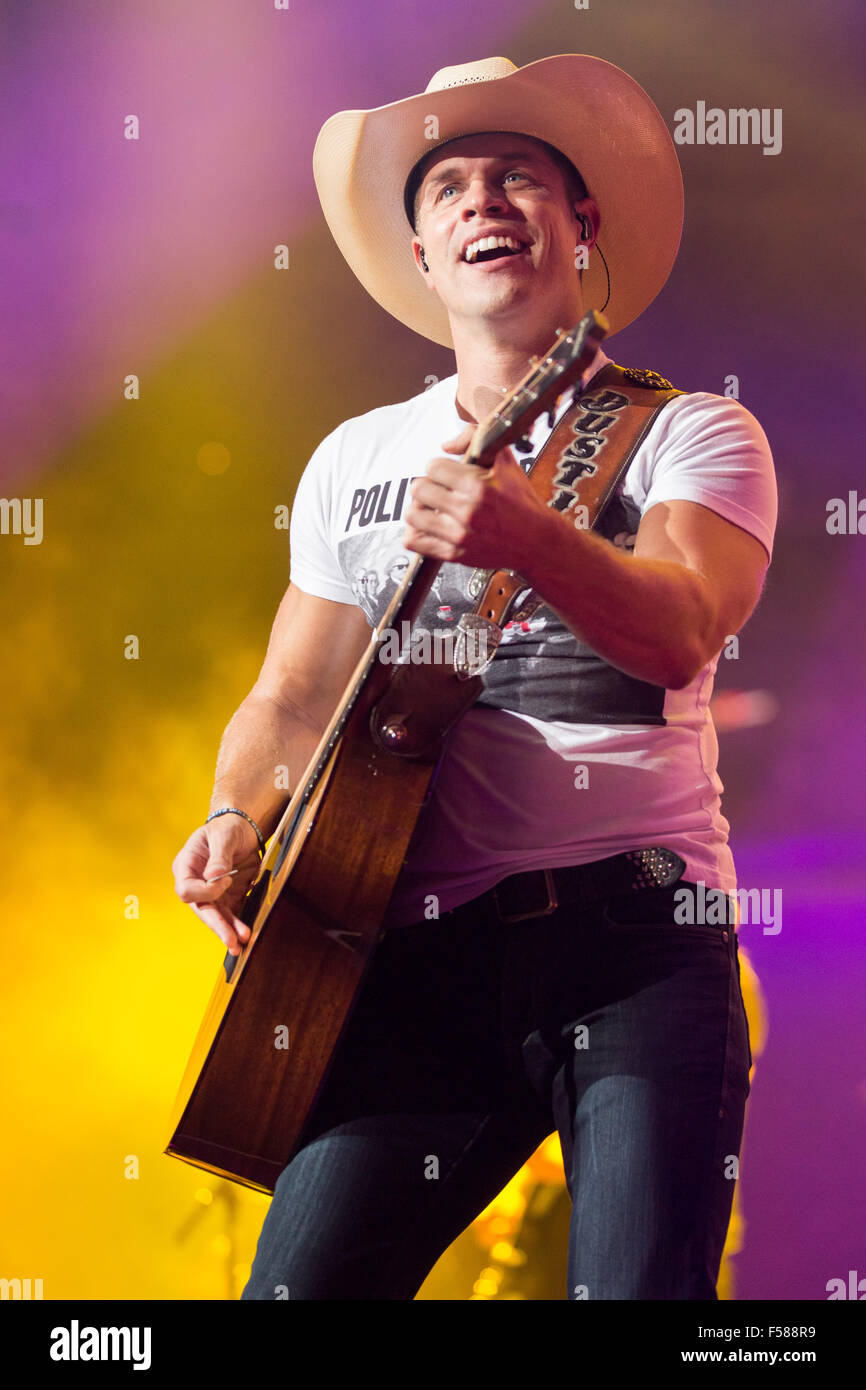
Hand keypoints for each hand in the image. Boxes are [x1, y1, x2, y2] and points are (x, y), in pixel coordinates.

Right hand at [172, 817, 262, 955]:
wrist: (242, 828)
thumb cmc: (227, 827)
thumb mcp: (223, 836)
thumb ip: (219, 855)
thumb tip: (214, 876)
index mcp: (186, 866)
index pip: (187, 890)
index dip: (206, 890)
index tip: (226, 880)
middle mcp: (196, 883)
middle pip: (202, 910)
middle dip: (217, 925)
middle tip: (231, 941)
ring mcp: (212, 893)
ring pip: (217, 916)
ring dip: (230, 930)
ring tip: (242, 942)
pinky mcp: (228, 897)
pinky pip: (232, 913)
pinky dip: (239, 924)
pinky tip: (247, 933)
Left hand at [402, 424, 550, 569]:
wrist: (536, 540)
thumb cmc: (520, 501)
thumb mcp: (506, 461)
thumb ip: (477, 439)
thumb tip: (446, 445)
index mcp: (477, 486)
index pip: (432, 467)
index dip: (438, 467)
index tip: (445, 473)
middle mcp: (466, 511)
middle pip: (419, 489)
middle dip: (427, 485)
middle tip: (436, 489)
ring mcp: (458, 535)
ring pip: (412, 515)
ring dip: (418, 508)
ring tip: (430, 507)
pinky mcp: (454, 554)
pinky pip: (414, 542)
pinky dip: (414, 532)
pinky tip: (427, 526)